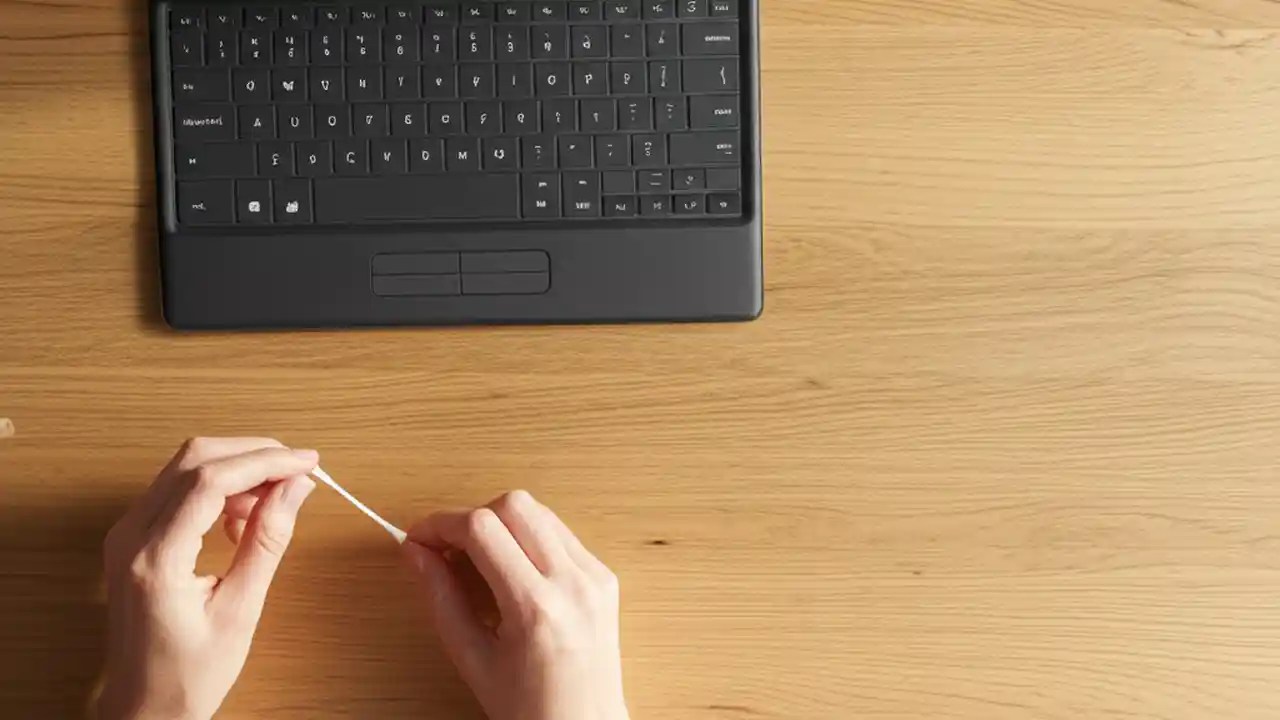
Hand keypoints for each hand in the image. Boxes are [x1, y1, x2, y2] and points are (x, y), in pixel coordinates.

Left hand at [98, 438, 318, 719]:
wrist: (144, 705)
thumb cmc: (188, 673)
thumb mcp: (241, 610)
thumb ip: (267, 541)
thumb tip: (296, 489)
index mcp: (156, 560)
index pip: (210, 481)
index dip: (265, 461)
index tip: (306, 462)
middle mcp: (131, 537)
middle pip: (194, 459)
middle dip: (253, 455)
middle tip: (298, 471)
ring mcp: (127, 533)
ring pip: (186, 467)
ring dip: (237, 470)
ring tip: (274, 502)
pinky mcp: (134, 535)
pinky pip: (178, 488)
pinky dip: (219, 488)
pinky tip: (244, 517)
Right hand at [402, 491, 628, 719]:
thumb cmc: (530, 709)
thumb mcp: (472, 659)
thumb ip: (441, 598)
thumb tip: (414, 552)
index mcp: (536, 608)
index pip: (482, 529)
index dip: (441, 524)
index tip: (419, 538)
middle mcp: (573, 583)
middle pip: (514, 505)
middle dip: (472, 517)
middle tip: (447, 549)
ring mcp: (595, 576)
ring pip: (540, 512)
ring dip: (501, 524)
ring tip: (479, 562)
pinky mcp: (606, 576)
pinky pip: (561, 534)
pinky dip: (529, 539)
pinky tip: (512, 571)